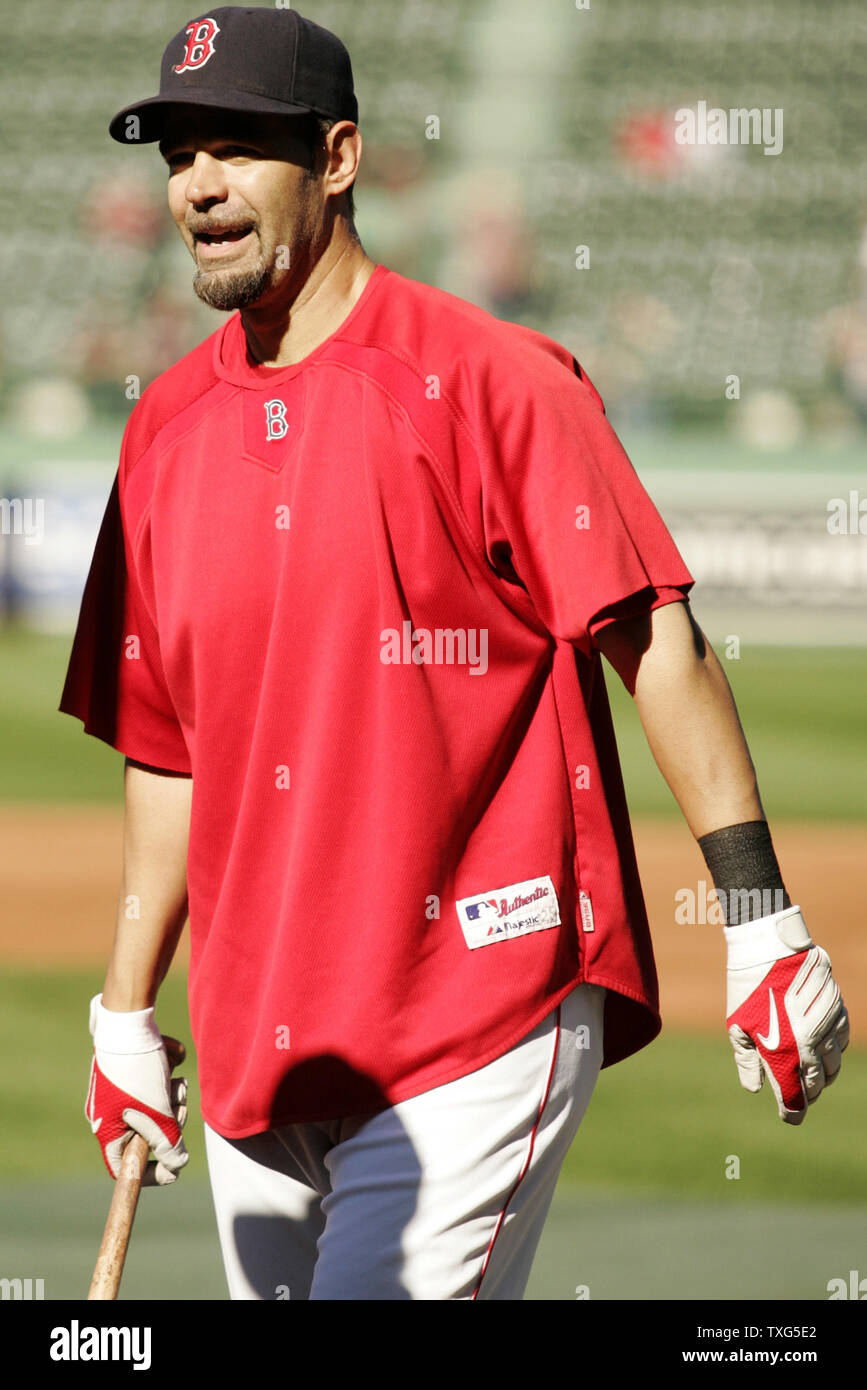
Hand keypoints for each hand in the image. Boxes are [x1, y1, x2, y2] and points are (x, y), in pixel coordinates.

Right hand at [85, 993, 189, 1184]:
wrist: (128, 1020)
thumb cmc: (138, 1072)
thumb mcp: (158, 1114)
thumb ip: (170, 1144)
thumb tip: (177, 1165)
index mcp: (107, 1129)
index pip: (124, 1166)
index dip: (151, 1171)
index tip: (174, 1166)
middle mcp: (109, 1111)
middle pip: (147, 1134)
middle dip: (170, 1122)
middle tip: (178, 1107)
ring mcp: (120, 1089)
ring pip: (156, 1105)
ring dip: (173, 1096)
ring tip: (175, 1082)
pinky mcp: (132, 1068)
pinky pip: (156, 1080)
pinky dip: (168, 1072)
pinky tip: (169, 1056)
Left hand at [725, 905, 848, 1123]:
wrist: (770, 948)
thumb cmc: (748, 987)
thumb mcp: (737, 1026)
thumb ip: (747, 1061)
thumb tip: (755, 1089)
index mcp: (783, 1053)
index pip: (794, 1097)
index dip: (792, 1112)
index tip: (789, 1117)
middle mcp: (810, 1044)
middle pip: (817, 1084)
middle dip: (808, 1094)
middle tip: (799, 1096)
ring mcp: (827, 1027)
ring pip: (833, 1064)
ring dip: (823, 1074)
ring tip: (811, 1075)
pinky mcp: (837, 1009)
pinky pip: (842, 1039)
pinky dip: (834, 1050)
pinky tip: (822, 1048)